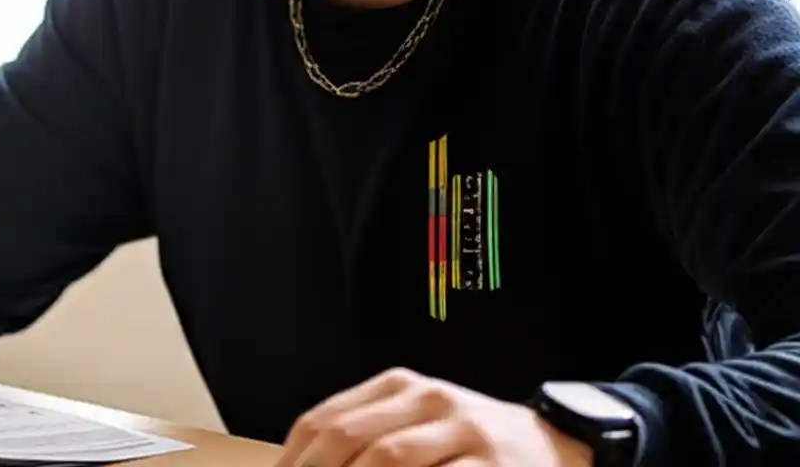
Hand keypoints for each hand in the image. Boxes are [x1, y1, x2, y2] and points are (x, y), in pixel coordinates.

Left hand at [275, 368, 592, 466]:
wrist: (553, 443)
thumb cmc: (469, 441)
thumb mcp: (414, 423)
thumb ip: (362, 439)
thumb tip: (300, 466)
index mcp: (400, 386)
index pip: (325, 421)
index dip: (293, 461)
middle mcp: (429, 400)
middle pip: (350, 440)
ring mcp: (464, 432)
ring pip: (388, 460)